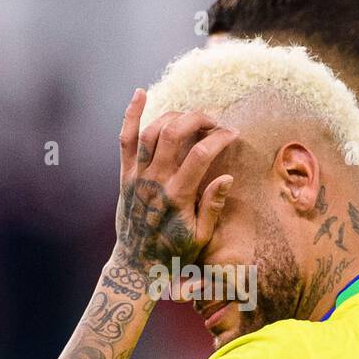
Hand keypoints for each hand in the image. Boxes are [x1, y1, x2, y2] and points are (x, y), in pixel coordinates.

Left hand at [114, 89, 236, 269]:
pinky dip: (131, 115)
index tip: (233, 133)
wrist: (136, 265)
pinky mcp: (125, 175)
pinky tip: (141, 93)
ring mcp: (137, 176)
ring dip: (173, 116)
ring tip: (191, 117)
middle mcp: (155, 181)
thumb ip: (212, 205)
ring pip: (152, 131)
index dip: (220, 138)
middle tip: (214, 121)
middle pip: (175, 134)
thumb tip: (227, 176)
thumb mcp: (201, 236)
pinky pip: (125, 140)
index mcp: (177, 196)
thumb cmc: (173, 252)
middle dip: (197, 118)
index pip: (201, 154)